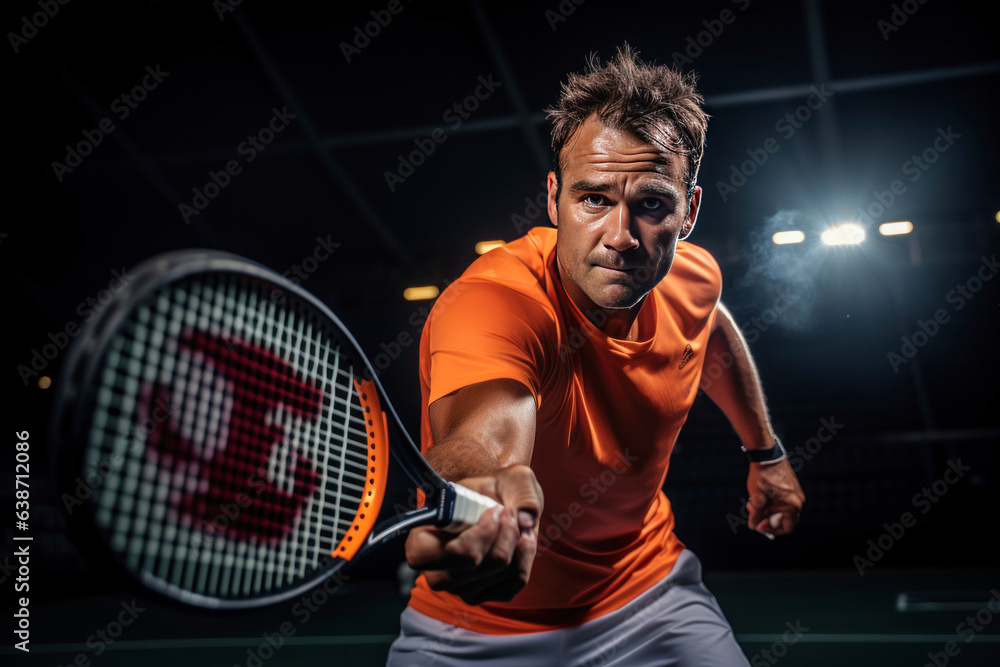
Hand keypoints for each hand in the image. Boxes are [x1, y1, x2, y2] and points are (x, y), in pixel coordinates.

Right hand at [404, 464, 542, 604]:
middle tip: (510, 512)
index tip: (493, 510)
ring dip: (517, 543)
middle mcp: (436, 569)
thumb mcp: (509, 477)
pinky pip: (514, 583)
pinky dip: (525, 557)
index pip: (426, 554)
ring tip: (517, 522)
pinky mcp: (484, 596)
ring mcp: (460, 587)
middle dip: (502, 536)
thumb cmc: (495, 489)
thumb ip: (520, 490)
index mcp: (422, 537)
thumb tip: (526, 520)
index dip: (468, 535)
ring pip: (497, 572)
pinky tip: (521, 541)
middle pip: (472, 565)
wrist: (503, 505)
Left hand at [746, 460, 804, 536]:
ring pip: (780, 508)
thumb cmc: (762, 477)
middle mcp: (798, 501)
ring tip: (752, 503)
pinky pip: (782, 499)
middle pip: (783, 519)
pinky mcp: (792, 486)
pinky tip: (758, 495)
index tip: (759, 525)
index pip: (787, 528)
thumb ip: (756, 517)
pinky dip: (771, 501)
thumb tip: (755, 527)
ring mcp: (796, 492)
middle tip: (752, 512)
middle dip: (766, 518)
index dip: (772, 530)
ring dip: (766, 509)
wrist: (766, 455)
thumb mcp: (756, 500)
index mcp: (793, 506)